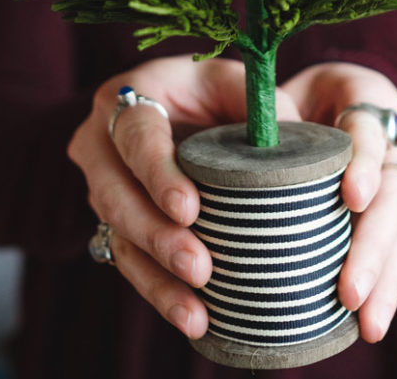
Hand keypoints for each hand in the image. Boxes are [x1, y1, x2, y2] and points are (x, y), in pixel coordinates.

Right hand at [67, 55, 300, 337]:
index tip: (189, 210)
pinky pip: (126, 260)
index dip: (158, 173)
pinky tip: (191, 315)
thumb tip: (296, 144)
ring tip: (196, 309)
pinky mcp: (113, 221)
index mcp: (128, 96)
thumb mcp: (234, 82)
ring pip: (118, 234)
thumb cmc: (211, 91)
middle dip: (157, 235)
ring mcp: (100, 185)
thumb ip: (261, 104)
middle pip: (115, 193)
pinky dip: (158, 290)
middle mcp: (100, 141)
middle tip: (200, 267)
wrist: (183, 110)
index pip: (136, 135)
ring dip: (157, 275)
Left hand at [281, 62, 396, 342]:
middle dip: (373, 245)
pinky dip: (385, 288)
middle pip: (395, 194)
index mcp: (370, 98)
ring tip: (367, 323)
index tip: (351, 199)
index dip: (364, 164)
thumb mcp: (287, 86)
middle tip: (349, 290)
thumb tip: (259, 144)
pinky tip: (370, 324)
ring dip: (384, 279)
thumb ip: (274, 110)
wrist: (338, 96)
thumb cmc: (302, 93)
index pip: (372, 132)